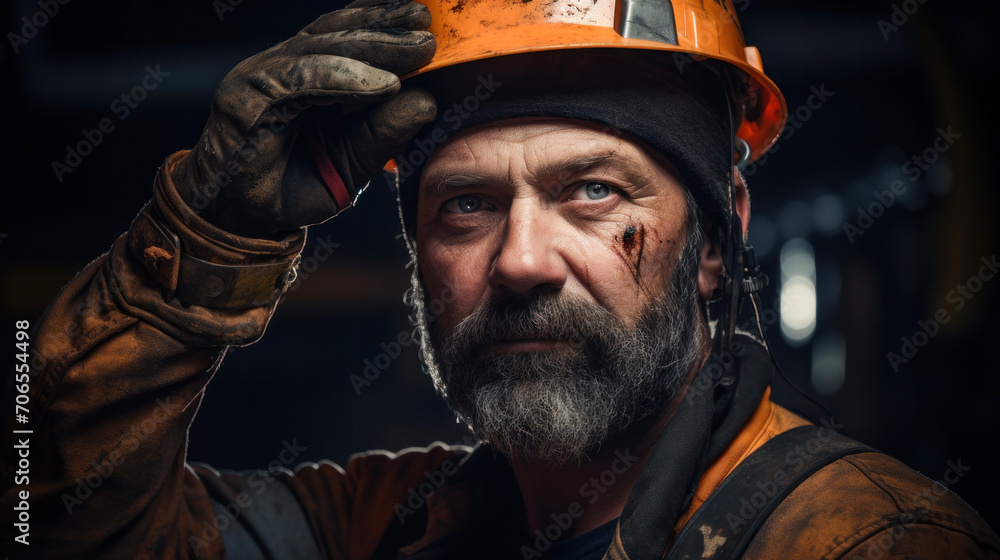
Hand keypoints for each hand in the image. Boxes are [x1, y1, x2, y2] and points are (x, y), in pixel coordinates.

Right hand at [173, 0, 436, 236]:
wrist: (240, 220)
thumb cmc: (290, 189)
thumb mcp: (351, 162)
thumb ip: (383, 133)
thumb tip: (427, 102)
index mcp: (304, 76)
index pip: (346, 40)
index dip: (385, 28)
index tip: (428, 28)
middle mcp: (281, 69)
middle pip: (337, 35)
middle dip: (387, 29)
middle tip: (428, 30)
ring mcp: (261, 78)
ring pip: (322, 49)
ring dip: (375, 47)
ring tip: (418, 50)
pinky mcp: (246, 96)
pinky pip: (301, 79)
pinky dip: (344, 78)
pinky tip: (384, 83)